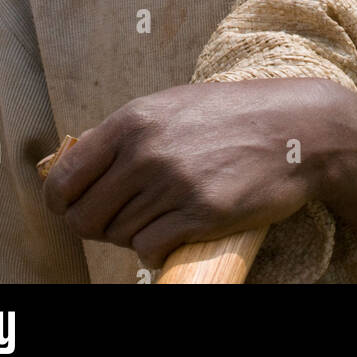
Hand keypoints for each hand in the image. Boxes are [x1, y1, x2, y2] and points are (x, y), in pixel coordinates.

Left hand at [42, 77, 355, 269]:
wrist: (295, 129)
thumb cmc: (230, 115)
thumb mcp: (170, 106)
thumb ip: (125, 134)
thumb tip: (72, 165)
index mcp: (132, 121)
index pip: (64, 180)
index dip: (61, 202)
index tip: (72, 207)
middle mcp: (146, 152)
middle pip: (85, 217)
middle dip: (97, 224)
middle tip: (124, 214)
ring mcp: (173, 185)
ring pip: (119, 236)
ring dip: (133, 232)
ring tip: (163, 210)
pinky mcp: (201, 215)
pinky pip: (150, 249)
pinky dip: (157, 246)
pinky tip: (177, 226)